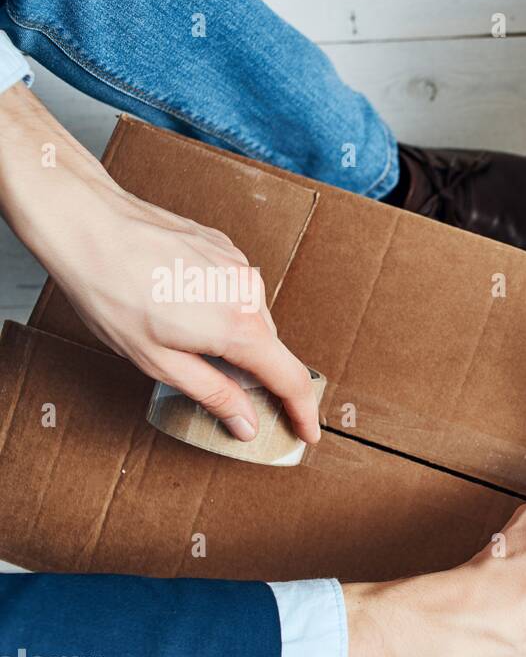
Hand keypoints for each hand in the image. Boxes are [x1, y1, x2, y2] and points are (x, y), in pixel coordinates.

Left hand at [0, 84, 319, 442]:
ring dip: (232, 338)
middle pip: (270, 349)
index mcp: (239, 328)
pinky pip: (235, 290)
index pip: (291, 380)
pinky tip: (180, 306)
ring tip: (182, 338)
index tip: (307, 432)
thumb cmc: (111, 291)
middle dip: (256, 376)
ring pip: (251, 318)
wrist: (87, 223)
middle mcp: (249, 293)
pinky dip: (220, 307)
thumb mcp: (158, 361)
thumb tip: (246, 422)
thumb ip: (212, 394)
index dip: (303, 412)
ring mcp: (238, 265)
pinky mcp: (223, 247)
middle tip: (228, 395)